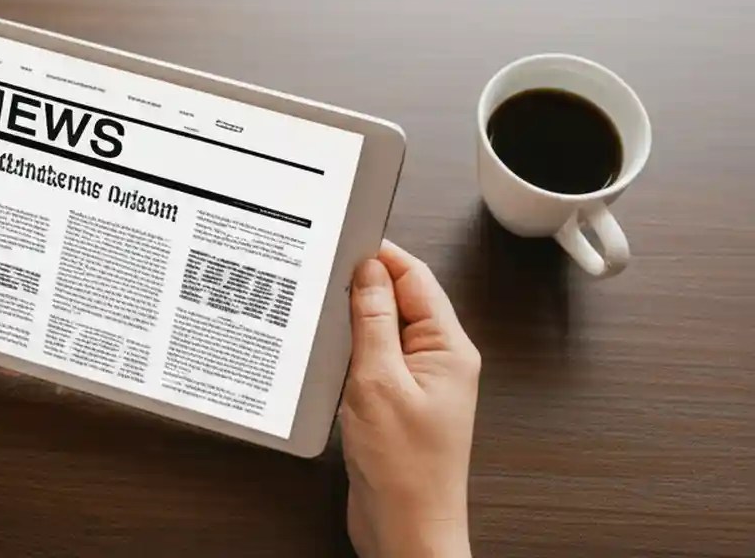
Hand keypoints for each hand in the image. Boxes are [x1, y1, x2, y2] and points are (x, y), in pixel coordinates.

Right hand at [342, 240, 480, 557]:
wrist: (406, 530)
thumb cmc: (406, 470)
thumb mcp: (380, 382)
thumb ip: (373, 321)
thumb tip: (369, 270)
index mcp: (449, 348)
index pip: (415, 278)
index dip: (381, 254)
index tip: (345, 240)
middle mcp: (438, 361)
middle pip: (399, 301)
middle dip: (362, 285)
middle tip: (323, 274)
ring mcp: (417, 383)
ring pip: (381, 331)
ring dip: (352, 321)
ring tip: (320, 314)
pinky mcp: (395, 404)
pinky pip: (371, 361)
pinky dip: (348, 352)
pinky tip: (326, 354)